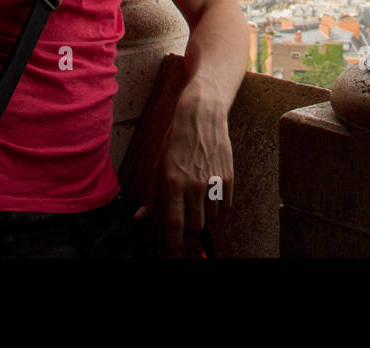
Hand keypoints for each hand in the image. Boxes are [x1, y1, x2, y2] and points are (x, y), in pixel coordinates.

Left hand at [134, 79, 233, 255]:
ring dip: (204, 216)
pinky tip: (210, 195)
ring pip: (212, 218)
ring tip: (197, 200)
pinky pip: (225, 207)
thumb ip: (152, 195)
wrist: (202, 115)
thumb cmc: (176, 139)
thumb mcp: (158, 165)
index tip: (172, 256)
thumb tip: (140, 217)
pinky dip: (218, 208)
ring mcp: (214, 181)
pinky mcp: (229, 177)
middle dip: (188, 226)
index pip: (174, 225)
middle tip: (184, 215)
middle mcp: (194, 185)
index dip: (173, 247)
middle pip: (195, 226)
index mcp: (172, 183)